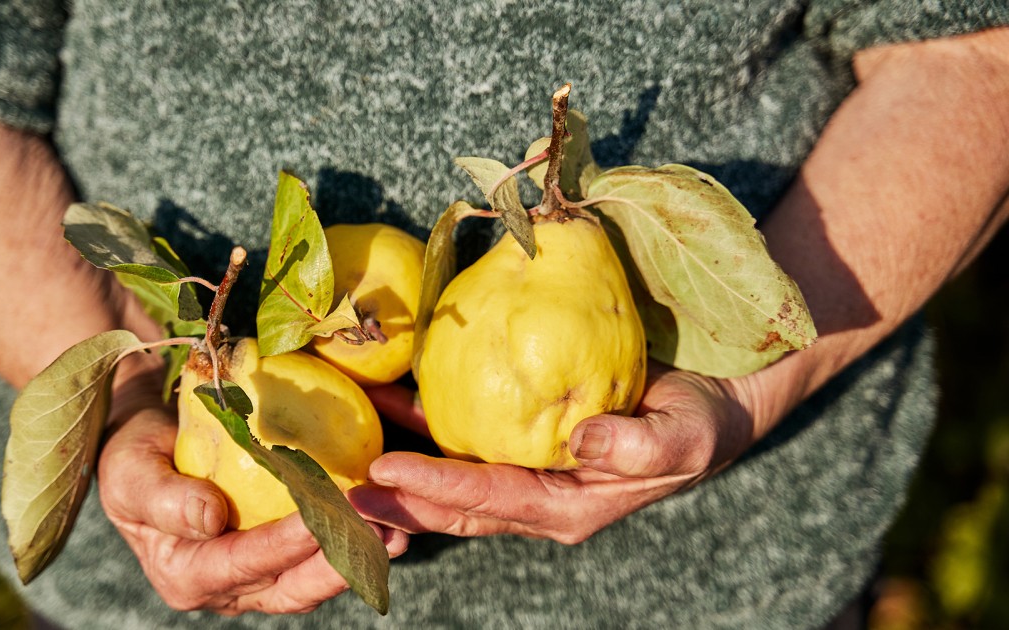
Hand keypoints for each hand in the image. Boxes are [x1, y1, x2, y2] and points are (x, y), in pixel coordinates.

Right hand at [97, 370, 408, 614]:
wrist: (148, 442)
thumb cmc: (134, 454)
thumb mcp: (130, 471)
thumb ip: (164, 498)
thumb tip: (210, 519)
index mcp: (186, 574)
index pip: (243, 564)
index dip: (284, 545)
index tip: (321, 517)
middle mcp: (224, 588)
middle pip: (289, 587)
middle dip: (337, 563)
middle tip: (379, 533)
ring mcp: (255, 578)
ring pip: (312, 581)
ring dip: (355, 560)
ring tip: (393, 533)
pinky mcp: (277, 558)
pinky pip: (318, 559)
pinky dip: (351, 544)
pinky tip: (383, 522)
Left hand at [353, 366, 759, 543]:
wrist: (713, 399)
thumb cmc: (701, 421)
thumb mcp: (684, 436)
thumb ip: (638, 446)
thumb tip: (580, 440)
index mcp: (569, 505)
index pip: (491, 500)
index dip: (436, 487)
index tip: (384, 470)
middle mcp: (539, 494)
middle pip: (454, 503)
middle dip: (395, 498)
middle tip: (336, 486)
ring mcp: (527, 469)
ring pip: (450, 474)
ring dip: (398, 462)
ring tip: (339, 448)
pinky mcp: (522, 436)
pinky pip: (464, 436)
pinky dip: (423, 423)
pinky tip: (388, 398)